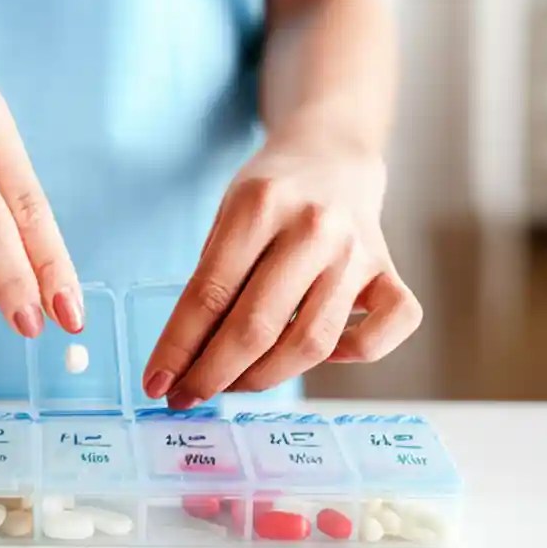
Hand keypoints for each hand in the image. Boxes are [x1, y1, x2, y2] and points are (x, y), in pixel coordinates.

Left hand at [142, 135, 421, 407]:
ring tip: (233, 384)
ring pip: (312, 342)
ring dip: (264, 378)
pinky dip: (351, 355)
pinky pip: (385, 331)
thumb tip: (186, 360)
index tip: (156, 384)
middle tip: (188, 396)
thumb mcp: (226, 215)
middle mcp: (313, 228)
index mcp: (259, 206)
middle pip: (257, 326)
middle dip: (213, 374)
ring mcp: (356, 252)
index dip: (178, 348)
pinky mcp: (390, 271)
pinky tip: (318, 354)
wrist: (333, 151)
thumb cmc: (270, 193)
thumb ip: (212, 279)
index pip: (208, 295)